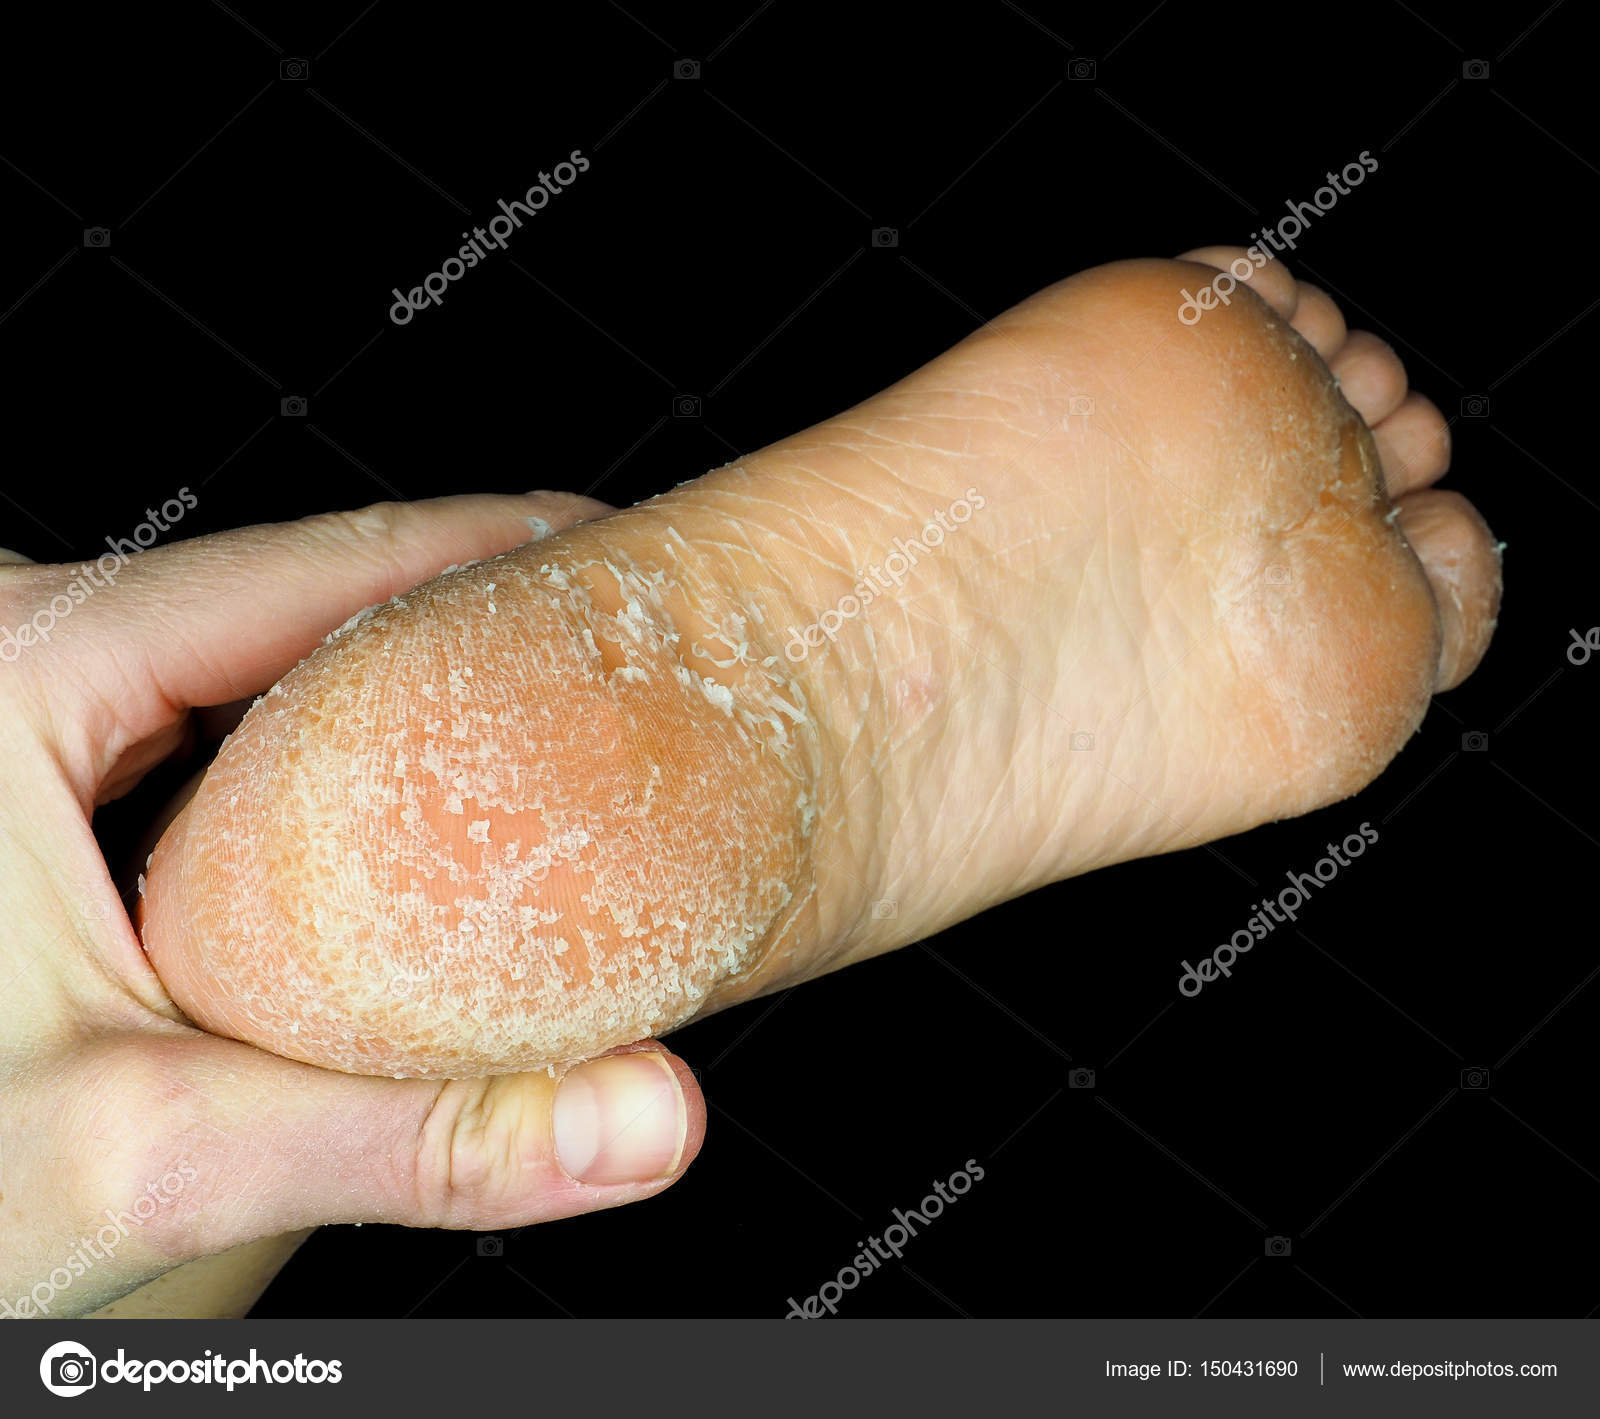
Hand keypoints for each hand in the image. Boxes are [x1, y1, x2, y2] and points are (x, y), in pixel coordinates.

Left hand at [0, 493, 703, 1318]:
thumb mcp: (160, 1159)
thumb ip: (417, 1139)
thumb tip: (641, 1120)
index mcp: (12, 672)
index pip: (305, 566)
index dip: (488, 548)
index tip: (619, 551)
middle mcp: (13, 656)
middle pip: (296, 598)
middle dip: (465, 619)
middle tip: (616, 642)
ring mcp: (25, 707)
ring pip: (264, 655)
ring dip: (407, 682)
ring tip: (552, 700)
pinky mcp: (43, 763)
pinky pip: (227, 716)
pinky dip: (338, 748)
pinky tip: (423, 780)